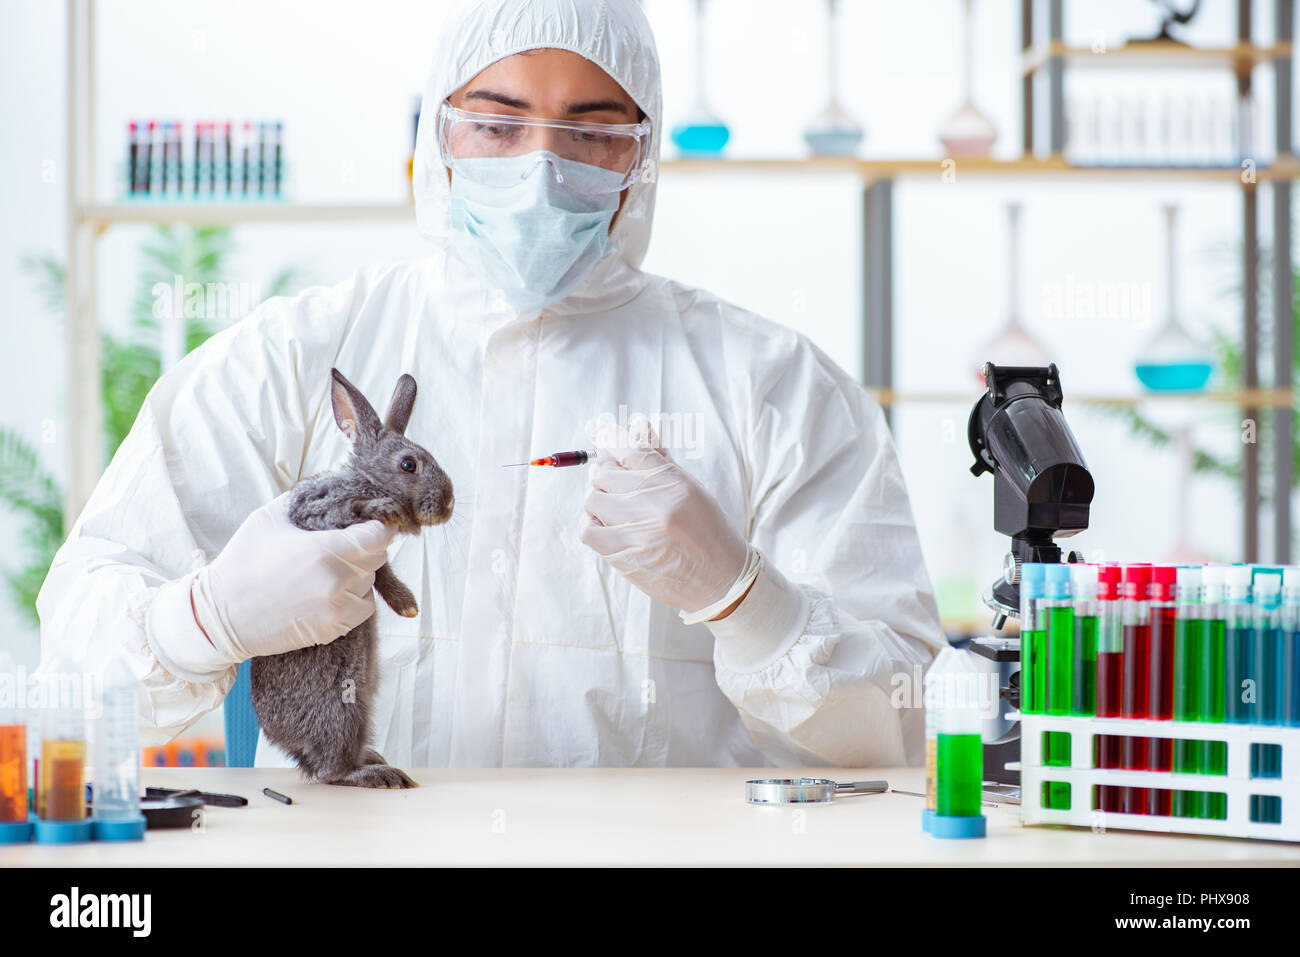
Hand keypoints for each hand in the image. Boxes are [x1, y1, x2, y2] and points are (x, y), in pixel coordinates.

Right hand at [190, 490, 397, 661]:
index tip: (372, 523)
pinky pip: (363, 608)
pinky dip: (356, 598)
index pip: (379, 535)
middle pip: (378, 557)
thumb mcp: (268, 519)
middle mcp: (338, 580)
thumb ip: (303, 500)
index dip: (379, 526)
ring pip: (371, 583)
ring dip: (361, 574)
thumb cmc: (243, 563)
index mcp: (325, 550)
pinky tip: (333, 590)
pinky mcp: (333, 628)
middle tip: (348, 542)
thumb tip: (329, 487)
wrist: (221, 615)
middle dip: (368, 547)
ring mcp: (337, 608)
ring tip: (334, 568)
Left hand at [578, 424, 752, 617]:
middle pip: (605, 472)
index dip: (610, 437)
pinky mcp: (623, 555)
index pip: (630, 449)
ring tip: (616, 508)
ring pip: (593, 499)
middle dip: (605, 473)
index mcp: (674, 482)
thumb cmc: (708, 531)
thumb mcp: (691, 489)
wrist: (722, 581)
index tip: (599, 428)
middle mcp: (655, 503)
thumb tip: (638, 424)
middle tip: (613, 480)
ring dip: (600, 500)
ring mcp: (637, 530)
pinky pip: (588, 529)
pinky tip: (606, 526)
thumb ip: (660, 459)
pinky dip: (592, 524)